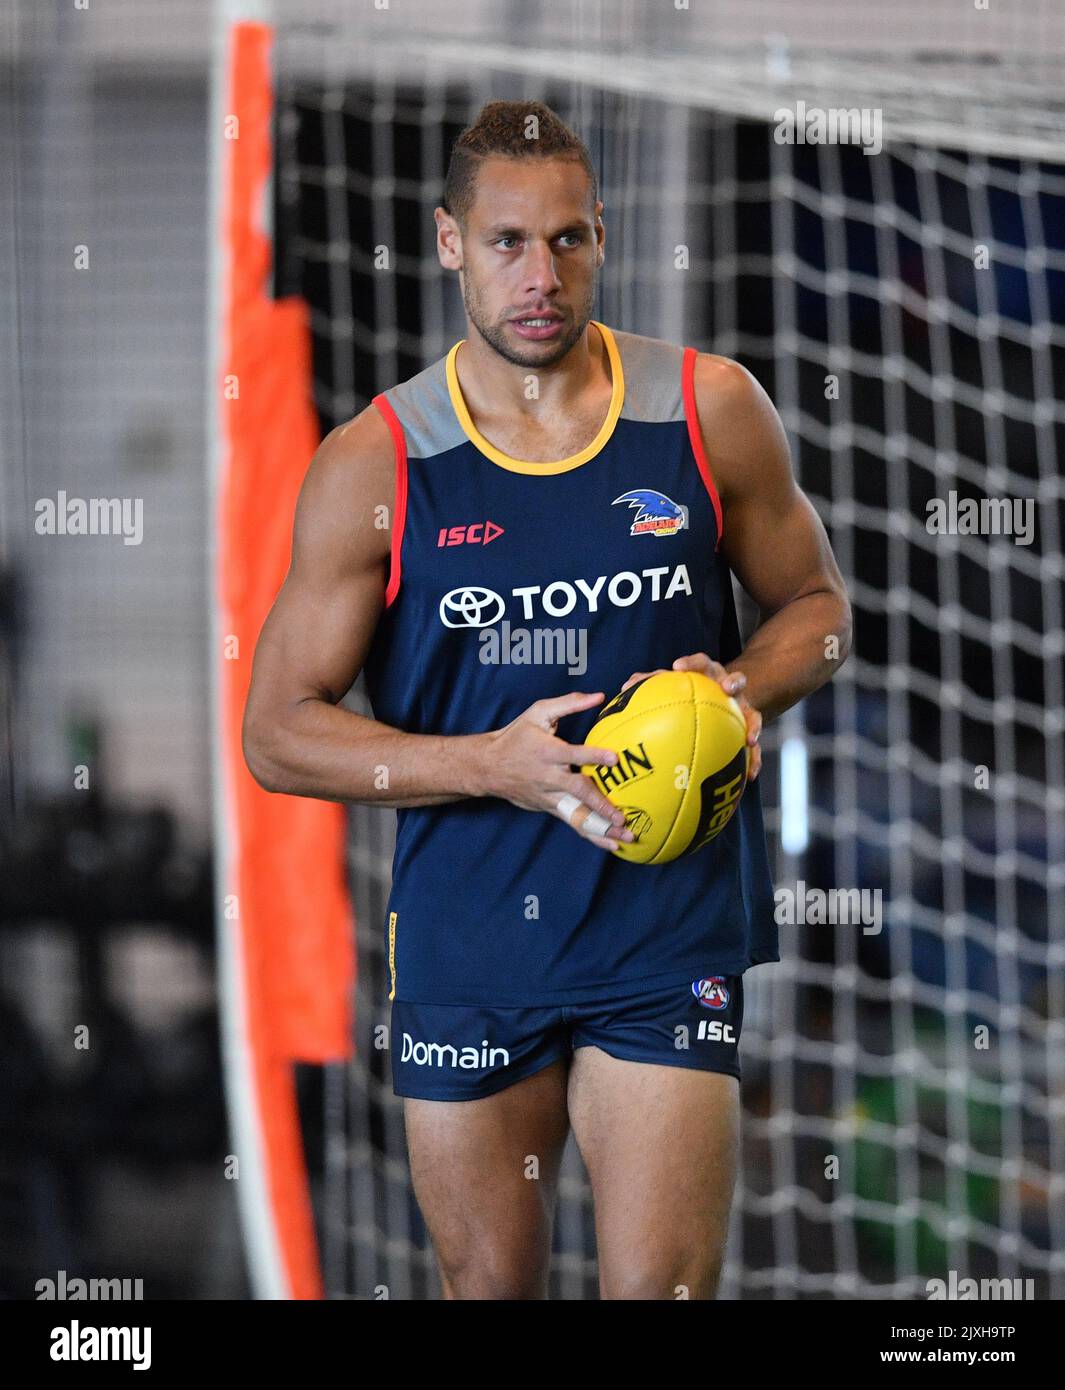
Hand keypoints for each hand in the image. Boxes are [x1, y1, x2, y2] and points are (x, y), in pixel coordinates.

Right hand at [478, 691, 635, 850]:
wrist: (488, 767)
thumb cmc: (516, 736)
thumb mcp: (538, 712)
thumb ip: (569, 703)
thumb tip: (600, 696)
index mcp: (548, 752)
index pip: (573, 755)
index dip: (593, 756)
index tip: (614, 759)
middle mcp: (549, 777)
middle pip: (578, 793)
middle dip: (601, 806)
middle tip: (622, 818)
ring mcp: (549, 796)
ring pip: (576, 815)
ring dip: (600, 830)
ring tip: (623, 839)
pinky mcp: (549, 808)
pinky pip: (572, 822)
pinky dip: (591, 834)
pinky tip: (609, 844)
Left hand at [619, 653, 762, 780]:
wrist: (722, 697)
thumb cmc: (691, 691)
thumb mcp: (673, 686)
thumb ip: (652, 685)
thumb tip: (626, 686)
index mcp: (708, 674)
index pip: (701, 662)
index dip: (691, 663)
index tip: (677, 666)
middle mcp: (729, 688)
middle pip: (736, 680)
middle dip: (734, 682)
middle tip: (728, 688)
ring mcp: (741, 708)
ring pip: (752, 713)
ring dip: (753, 725)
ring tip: (750, 740)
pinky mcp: (748, 728)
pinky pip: (753, 745)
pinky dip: (753, 758)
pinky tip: (751, 774)